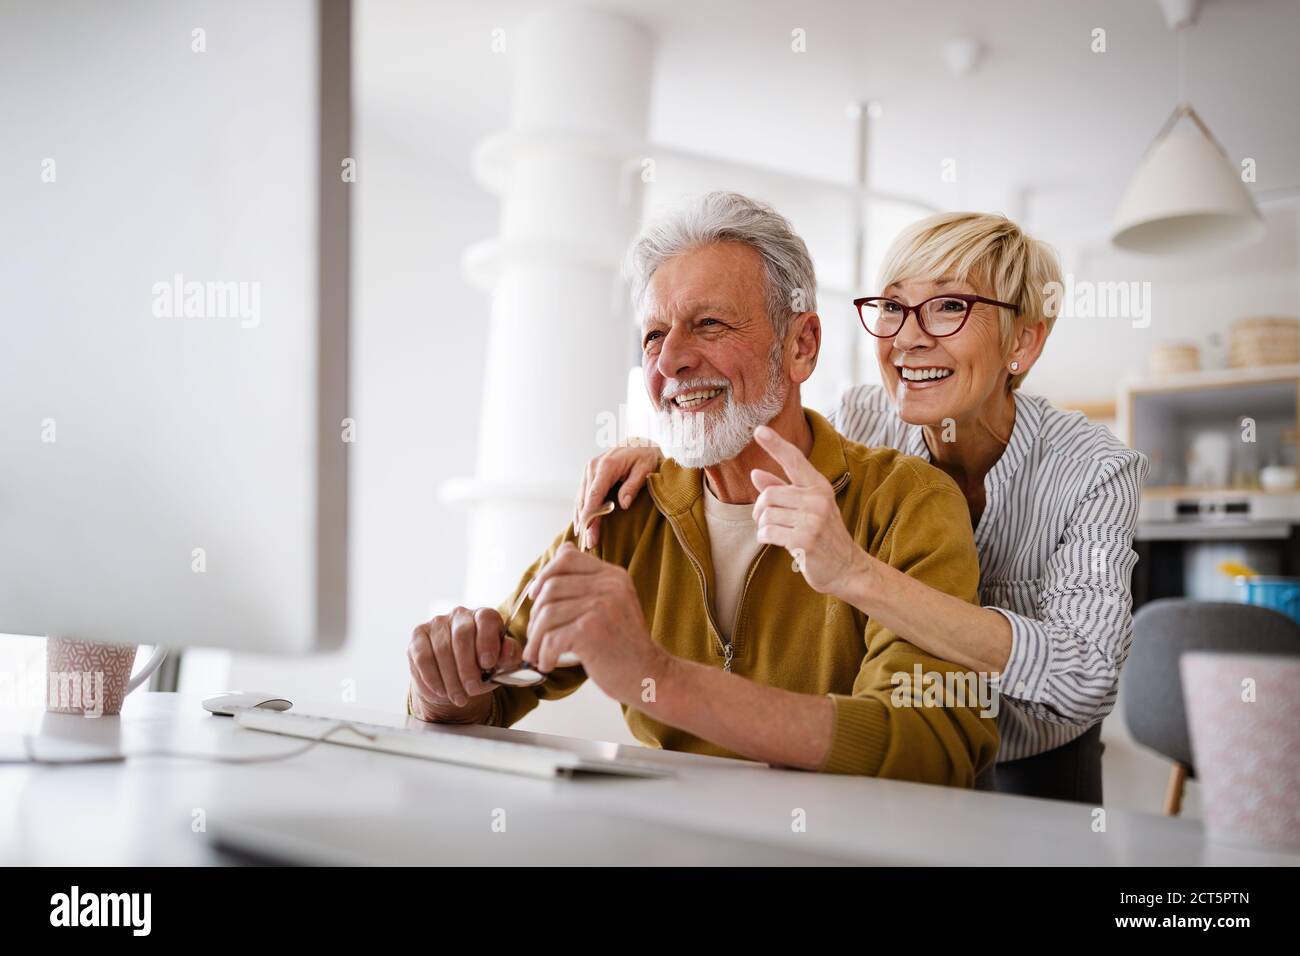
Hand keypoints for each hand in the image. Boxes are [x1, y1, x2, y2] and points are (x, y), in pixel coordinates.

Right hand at [407, 606, 523, 722]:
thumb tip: (508, 649)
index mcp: (485, 616)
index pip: (486, 619)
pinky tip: (441, 691)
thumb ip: (510, 656)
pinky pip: (422, 657)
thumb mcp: (502, 665)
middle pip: (462, 635)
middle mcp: (460, 614)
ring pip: (441, 649)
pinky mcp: (418, 636)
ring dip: (450, 678)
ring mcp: (437, 623)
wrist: (456, 680)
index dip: (487, 641)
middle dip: (467, 667)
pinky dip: (432, 677)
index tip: (489, 664)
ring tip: (459, 697)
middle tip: (472, 689)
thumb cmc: (483, 668)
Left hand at [522, 543, 667, 705]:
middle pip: (551, 587)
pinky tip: (547, 664)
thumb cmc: (625, 644)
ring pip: (547, 614)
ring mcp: (601, 606)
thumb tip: (563, 549)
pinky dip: (543, 654)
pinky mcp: (590, 630)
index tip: (536, 598)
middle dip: (535, 614)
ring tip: (537, 654)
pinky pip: (551, 638)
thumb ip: (589, 579)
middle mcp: (609, 585)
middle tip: (536, 635)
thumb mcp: (613, 602)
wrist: (650, 675)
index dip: (544, 576)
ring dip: (536, 638)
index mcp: (613, 575)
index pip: (567, 558)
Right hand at [574, 441, 661, 549]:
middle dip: (586, 522)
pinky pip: (582, 494)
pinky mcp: (589, 474)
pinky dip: (581, 510)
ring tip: (585, 539)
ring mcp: (589, 470)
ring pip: (581, 498)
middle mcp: (593, 467)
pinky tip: (581, 524)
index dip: (590, 515)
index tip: (588, 532)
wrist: (640, 442)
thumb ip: (633, 485)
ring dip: (581, 518)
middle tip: (590, 543)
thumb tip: (623, 505)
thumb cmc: (645, 455)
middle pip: (585, 499)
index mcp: (606, 465)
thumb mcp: (645, 468)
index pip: (594, 494)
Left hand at [751, 424, 864, 596]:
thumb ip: (782, 489)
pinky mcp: (806, 539)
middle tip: (765, 521)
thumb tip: (755, 474)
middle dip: (760, 510)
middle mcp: (818, 499)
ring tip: (777, 534)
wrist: (847, 568)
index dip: (775, 444)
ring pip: (766, 515)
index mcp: (819, 486)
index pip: (794, 460)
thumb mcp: (807, 508)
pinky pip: (769, 532)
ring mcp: (814, 519)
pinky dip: (765, 538)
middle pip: (769, 494)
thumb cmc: (823, 535)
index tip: (759, 429)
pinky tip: (777, 543)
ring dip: (763, 527)